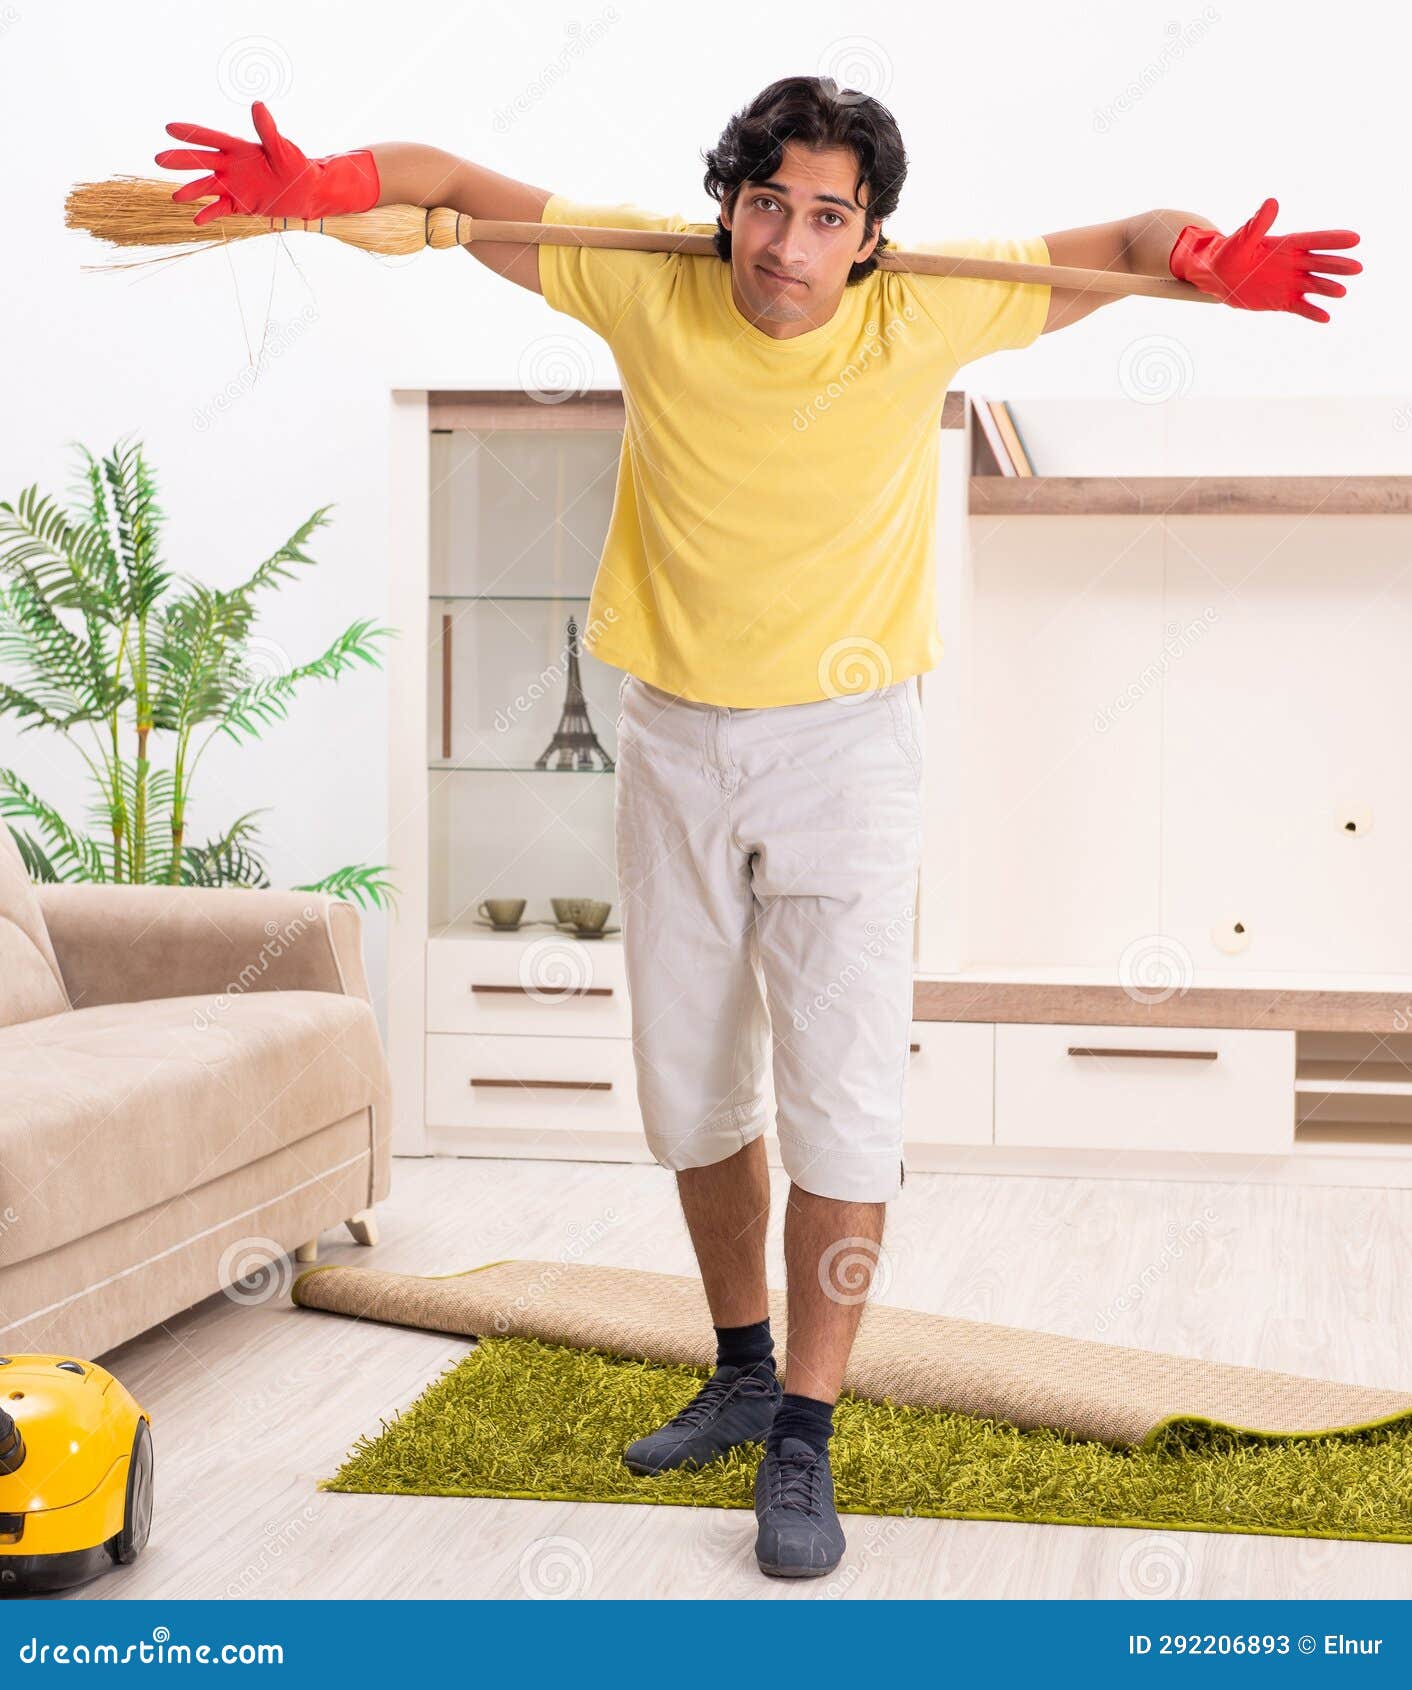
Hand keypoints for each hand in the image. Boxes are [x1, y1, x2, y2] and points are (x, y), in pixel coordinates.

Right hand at [154, 100, 379, 223]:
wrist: (306, 191)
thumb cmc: (297, 166)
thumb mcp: (283, 149)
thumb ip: (268, 130)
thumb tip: (258, 105)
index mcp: (240, 148)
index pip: (211, 138)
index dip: (191, 133)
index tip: (169, 127)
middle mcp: (232, 166)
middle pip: (202, 161)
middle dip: (181, 160)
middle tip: (159, 159)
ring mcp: (233, 185)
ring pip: (207, 187)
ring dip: (191, 191)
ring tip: (175, 197)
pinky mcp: (240, 203)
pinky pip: (220, 209)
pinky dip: (209, 214)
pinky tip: (196, 219)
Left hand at [1167, 197, 1360, 322]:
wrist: (1220, 277)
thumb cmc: (1230, 253)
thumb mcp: (1242, 240)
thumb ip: (1257, 225)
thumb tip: (1271, 203)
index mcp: (1287, 245)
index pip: (1314, 241)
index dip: (1333, 240)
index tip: (1354, 238)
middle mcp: (1294, 263)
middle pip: (1320, 263)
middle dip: (1337, 265)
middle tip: (1356, 268)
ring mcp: (1290, 282)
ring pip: (1314, 285)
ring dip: (1328, 289)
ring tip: (1341, 292)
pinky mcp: (1283, 300)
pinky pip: (1300, 307)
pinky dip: (1312, 312)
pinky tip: (1326, 318)